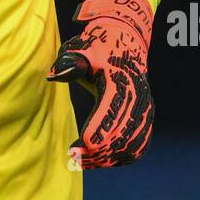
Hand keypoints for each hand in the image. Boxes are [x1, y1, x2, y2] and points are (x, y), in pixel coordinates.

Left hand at [46, 0, 154, 169]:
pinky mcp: (145, 117)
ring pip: (132, 144)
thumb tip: (54, 75)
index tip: (79, 146)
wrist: (126, 38)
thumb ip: (68, 62)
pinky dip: (121, 157)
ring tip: (84, 161)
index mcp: (121, 79)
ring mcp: (144, 107)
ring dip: (108, 157)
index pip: (112, 110)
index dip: (97, 131)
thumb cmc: (98, 44)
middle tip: (74, 156)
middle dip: (98, 151)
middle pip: (122, 133)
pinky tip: (101, 160)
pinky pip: (138, 145)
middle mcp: (138, 96)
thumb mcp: (81, 47)